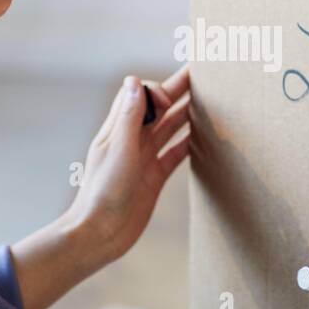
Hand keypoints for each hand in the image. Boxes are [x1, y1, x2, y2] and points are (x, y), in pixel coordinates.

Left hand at [62, 63, 190, 264]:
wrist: (99, 234)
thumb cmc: (103, 193)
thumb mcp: (119, 151)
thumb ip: (128, 117)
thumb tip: (135, 81)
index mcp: (118, 129)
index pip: (139, 94)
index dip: (157, 89)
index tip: (170, 100)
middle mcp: (132, 140)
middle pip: (159, 108)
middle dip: (179, 90)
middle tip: (203, 74)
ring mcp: (144, 159)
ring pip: (169, 129)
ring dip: (186, 114)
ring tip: (209, 101)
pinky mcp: (154, 178)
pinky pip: (175, 155)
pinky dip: (189, 144)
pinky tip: (203, 138)